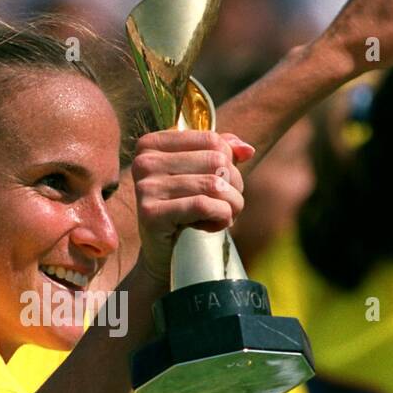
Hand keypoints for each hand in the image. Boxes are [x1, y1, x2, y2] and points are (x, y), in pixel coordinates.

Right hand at [131, 130, 252, 286]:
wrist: (161, 253)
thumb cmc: (184, 210)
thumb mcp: (200, 176)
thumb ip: (221, 153)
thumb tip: (248, 150)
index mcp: (153, 145)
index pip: (212, 140)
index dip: (230, 163)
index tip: (222, 184)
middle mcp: (145, 162)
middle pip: (216, 160)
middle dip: (234, 186)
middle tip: (227, 205)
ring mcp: (145, 187)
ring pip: (214, 184)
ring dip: (232, 205)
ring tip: (224, 216)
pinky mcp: (151, 214)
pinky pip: (203, 206)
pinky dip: (220, 217)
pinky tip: (214, 226)